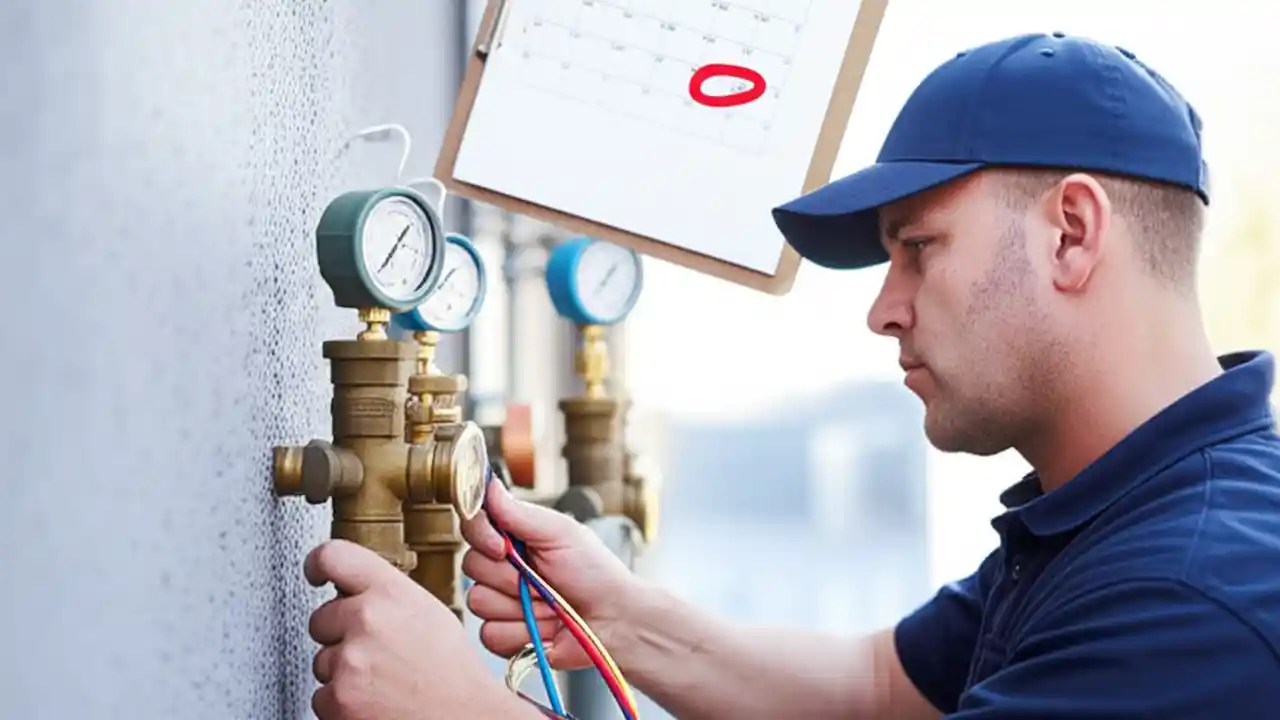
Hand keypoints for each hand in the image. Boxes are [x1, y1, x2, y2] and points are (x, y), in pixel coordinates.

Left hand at [304, 539, 515, 718]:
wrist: (464, 717)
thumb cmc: (452, 672)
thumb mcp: (429, 613)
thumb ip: (389, 596)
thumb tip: (358, 593)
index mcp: (391, 593)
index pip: (334, 557)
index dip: (317, 564)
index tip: (315, 573)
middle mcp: (366, 620)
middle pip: (321, 618)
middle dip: (339, 635)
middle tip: (375, 652)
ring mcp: (349, 661)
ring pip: (322, 660)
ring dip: (342, 672)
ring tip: (382, 680)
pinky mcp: (337, 699)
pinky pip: (321, 695)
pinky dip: (341, 702)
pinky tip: (374, 701)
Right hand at [461, 480, 637, 669]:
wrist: (614, 620)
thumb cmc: (595, 572)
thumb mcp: (560, 534)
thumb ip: (518, 513)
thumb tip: (489, 483)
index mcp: (514, 539)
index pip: (474, 527)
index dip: (482, 536)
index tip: (502, 546)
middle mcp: (503, 569)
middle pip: (472, 567)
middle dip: (510, 577)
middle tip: (543, 580)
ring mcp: (502, 603)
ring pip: (479, 602)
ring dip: (520, 606)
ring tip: (549, 606)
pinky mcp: (505, 636)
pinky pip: (490, 634)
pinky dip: (520, 633)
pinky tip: (544, 627)